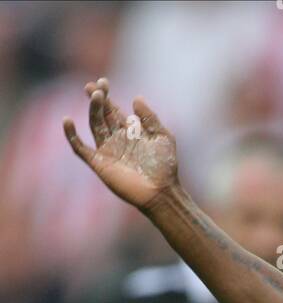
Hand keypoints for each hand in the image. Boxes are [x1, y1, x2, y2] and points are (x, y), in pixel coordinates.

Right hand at [63, 77, 177, 212]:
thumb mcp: (163, 137)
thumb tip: (136, 98)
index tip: (103, 82)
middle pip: (101, 114)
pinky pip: (80, 148)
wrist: (161, 192)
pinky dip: (71, 136)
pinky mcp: (99, 164)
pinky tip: (67, 120)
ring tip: (95, 96)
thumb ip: (150, 118)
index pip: (113, 109)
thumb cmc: (165, 167)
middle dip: (98, 98)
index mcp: (129, 131)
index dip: (106, 95)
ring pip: (94, 125)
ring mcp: (107, 150)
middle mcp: (116, 139)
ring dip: (93, 110)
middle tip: (96, 87)